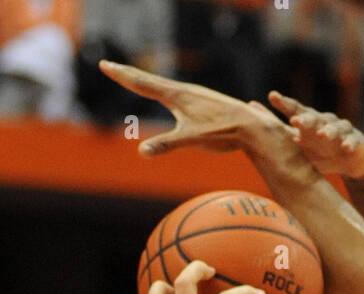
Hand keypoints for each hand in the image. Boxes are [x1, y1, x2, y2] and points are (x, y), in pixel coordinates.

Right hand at [99, 60, 288, 158]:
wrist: (252, 126)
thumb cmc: (222, 132)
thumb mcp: (191, 139)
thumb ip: (166, 144)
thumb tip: (142, 151)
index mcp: (176, 95)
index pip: (141, 83)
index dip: (122, 75)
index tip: (104, 64)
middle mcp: (183, 91)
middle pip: (149, 81)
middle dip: (128, 75)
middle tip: (111, 67)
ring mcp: (195, 95)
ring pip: (163, 86)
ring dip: (145, 81)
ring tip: (133, 79)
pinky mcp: (204, 102)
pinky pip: (176, 93)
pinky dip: (162, 90)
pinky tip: (169, 96)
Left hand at [267, 94, 363, 179]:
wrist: (351, 159)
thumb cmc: (320, 149)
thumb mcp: (299, 141)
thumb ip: (279, 128)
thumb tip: (251, 108)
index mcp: (310, 121)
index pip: (296, 110)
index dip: (285, 104)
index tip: (272, 97)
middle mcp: (325, 121)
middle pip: (315, 117)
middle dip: (306, 119)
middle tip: (296, 121)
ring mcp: (342, 130)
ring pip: (335, 128)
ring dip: (329, 131)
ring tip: (322, 135)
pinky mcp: (356, 142)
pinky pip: (353, 141)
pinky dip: (350, 144)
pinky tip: (345, 147)